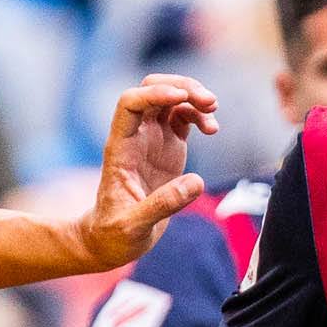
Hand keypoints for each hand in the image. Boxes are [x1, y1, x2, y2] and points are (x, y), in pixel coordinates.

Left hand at [77, 74, 221, 267]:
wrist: (112, 239)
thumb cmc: (114, 233)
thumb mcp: (133, 226)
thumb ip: (163, 205)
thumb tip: (196, 182)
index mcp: (120, 148)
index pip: (130, 103)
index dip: (154, 94)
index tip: (182, 99)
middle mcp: (135, 136)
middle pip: (152, 89)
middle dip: (181, 87)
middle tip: (210, 102)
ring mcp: (152, 139)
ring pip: (170, 99)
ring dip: (194, 97)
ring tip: (214, 115)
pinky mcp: (168, 147)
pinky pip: (183, 117)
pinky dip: (199, 115)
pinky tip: (212, 129)